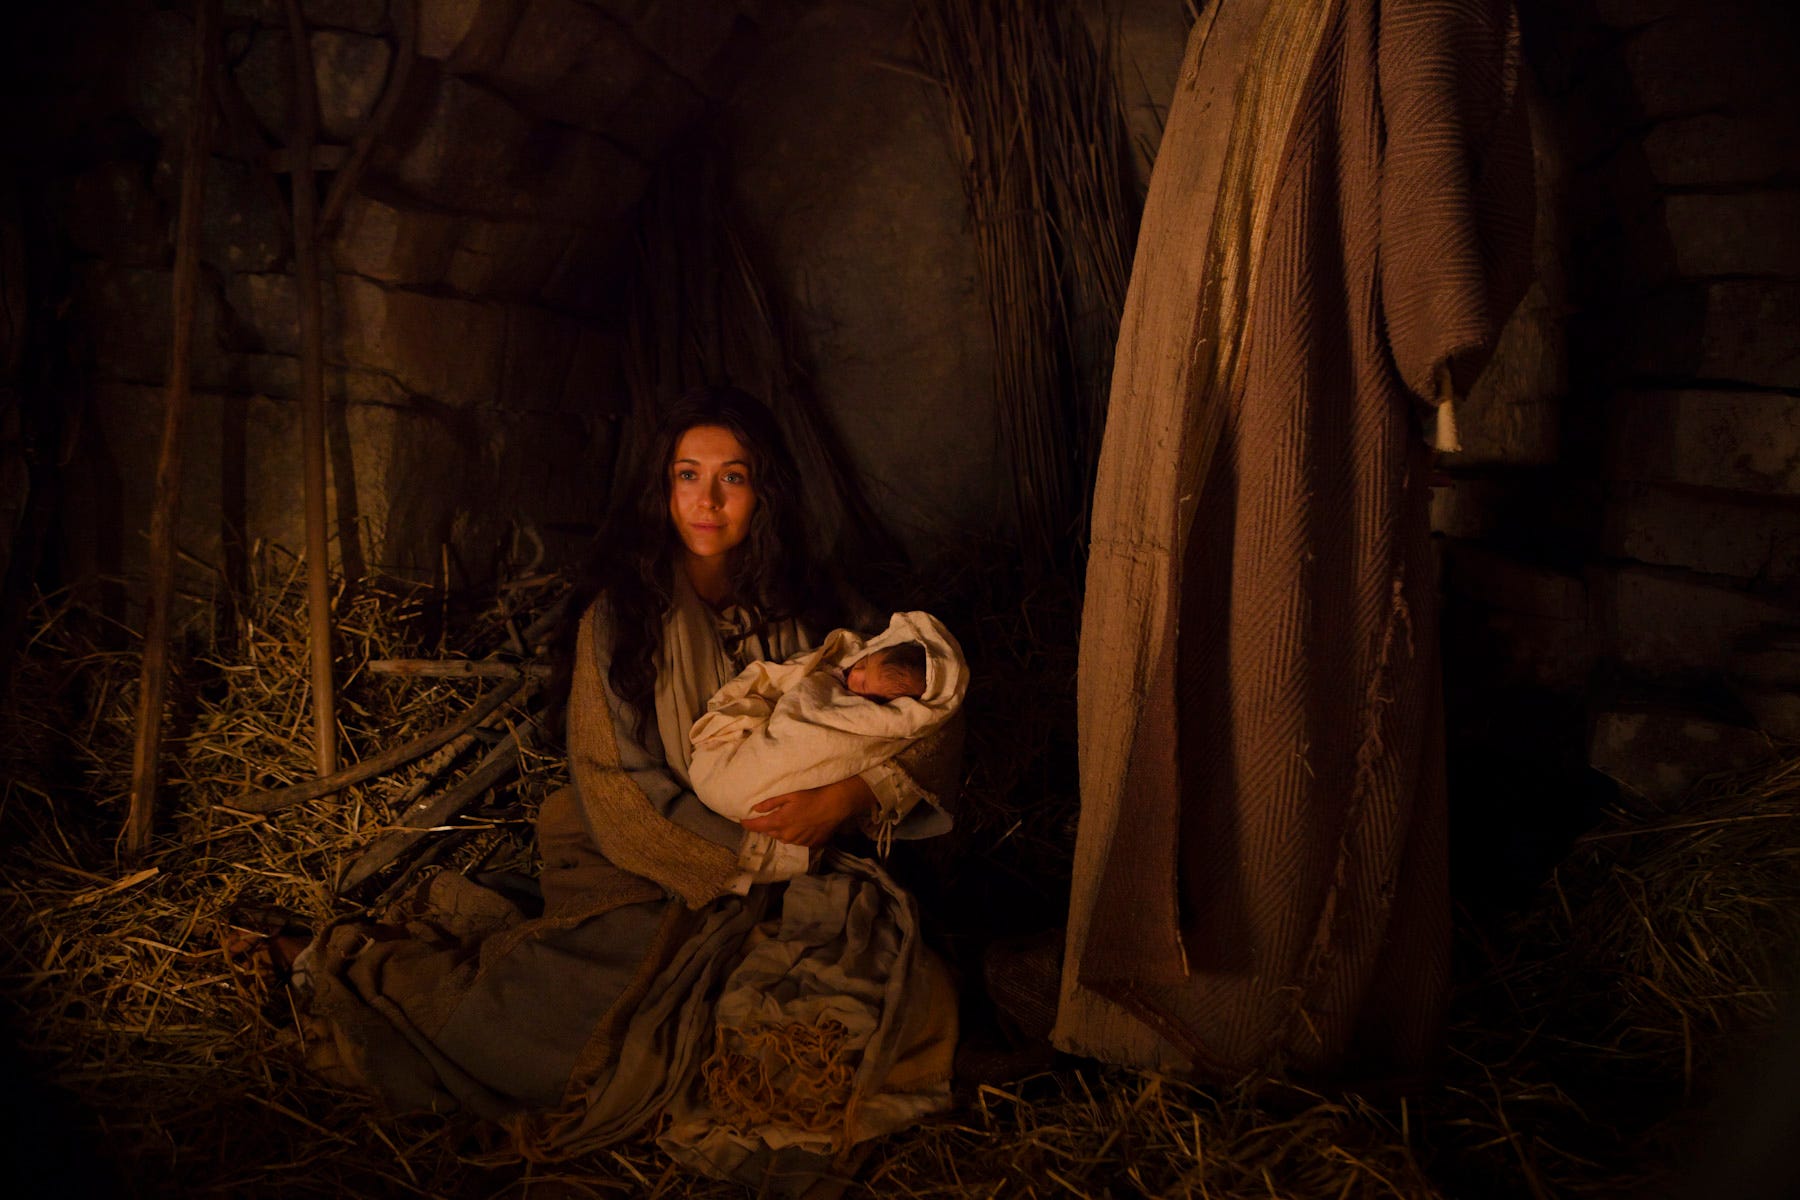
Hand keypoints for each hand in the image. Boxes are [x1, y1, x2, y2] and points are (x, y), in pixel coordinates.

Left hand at [740, 776, 876, 847]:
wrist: (836, 805)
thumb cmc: (812, 796)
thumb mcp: (789, 795)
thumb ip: (771, 803)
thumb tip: (755, 808)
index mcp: (779, 822)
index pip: (756, 826)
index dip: (747, 823)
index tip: (742, 820)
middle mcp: (786, 835)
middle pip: (769, 832)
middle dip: (766, 825)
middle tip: (768, 815)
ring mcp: (798, 841)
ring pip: (782, 837)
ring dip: (780, 829)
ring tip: (787, 818)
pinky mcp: (809, 843)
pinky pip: (795, 839)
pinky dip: (793, 833)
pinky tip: (800, 823)